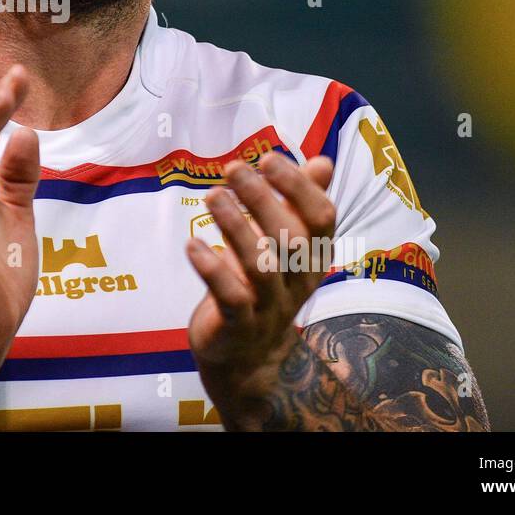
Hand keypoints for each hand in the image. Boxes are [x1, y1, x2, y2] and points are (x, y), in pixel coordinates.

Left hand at [185, 152, 335, 401]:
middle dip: (263, 200)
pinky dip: (212, 269)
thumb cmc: (263, 286)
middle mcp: (298, 282)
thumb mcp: (284, 244)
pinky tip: (192, 244)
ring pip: (260, 265)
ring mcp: (270, 307)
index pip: (321, 219)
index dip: (299, 187)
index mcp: (314, 257)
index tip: (268, 158)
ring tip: (212, 196)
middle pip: (291, 239)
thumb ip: (299, 203)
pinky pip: (231, 297)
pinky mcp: (239, 326)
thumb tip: (323, 162)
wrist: (246, 356)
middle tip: (234, 168)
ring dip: (236, 227)